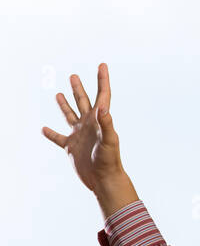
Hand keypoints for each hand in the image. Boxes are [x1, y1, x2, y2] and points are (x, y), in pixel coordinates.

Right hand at [41, 63, 124, 194]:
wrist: (103, 179)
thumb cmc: (110, 161)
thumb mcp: (109, 141)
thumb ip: (107, 124)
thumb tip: (104, 108)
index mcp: (100, 120)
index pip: (102, 95)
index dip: (102, 80)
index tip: (102, 65)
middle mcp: (89, 125)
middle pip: (83, 102)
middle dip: (79, 89)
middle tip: (74, 76)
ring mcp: (80, 135)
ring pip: (70, 116)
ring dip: (64, 105)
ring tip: (59, 94)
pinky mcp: (71, 147)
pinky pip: (58, 138)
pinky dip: (51, 133)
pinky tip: (44, 129)